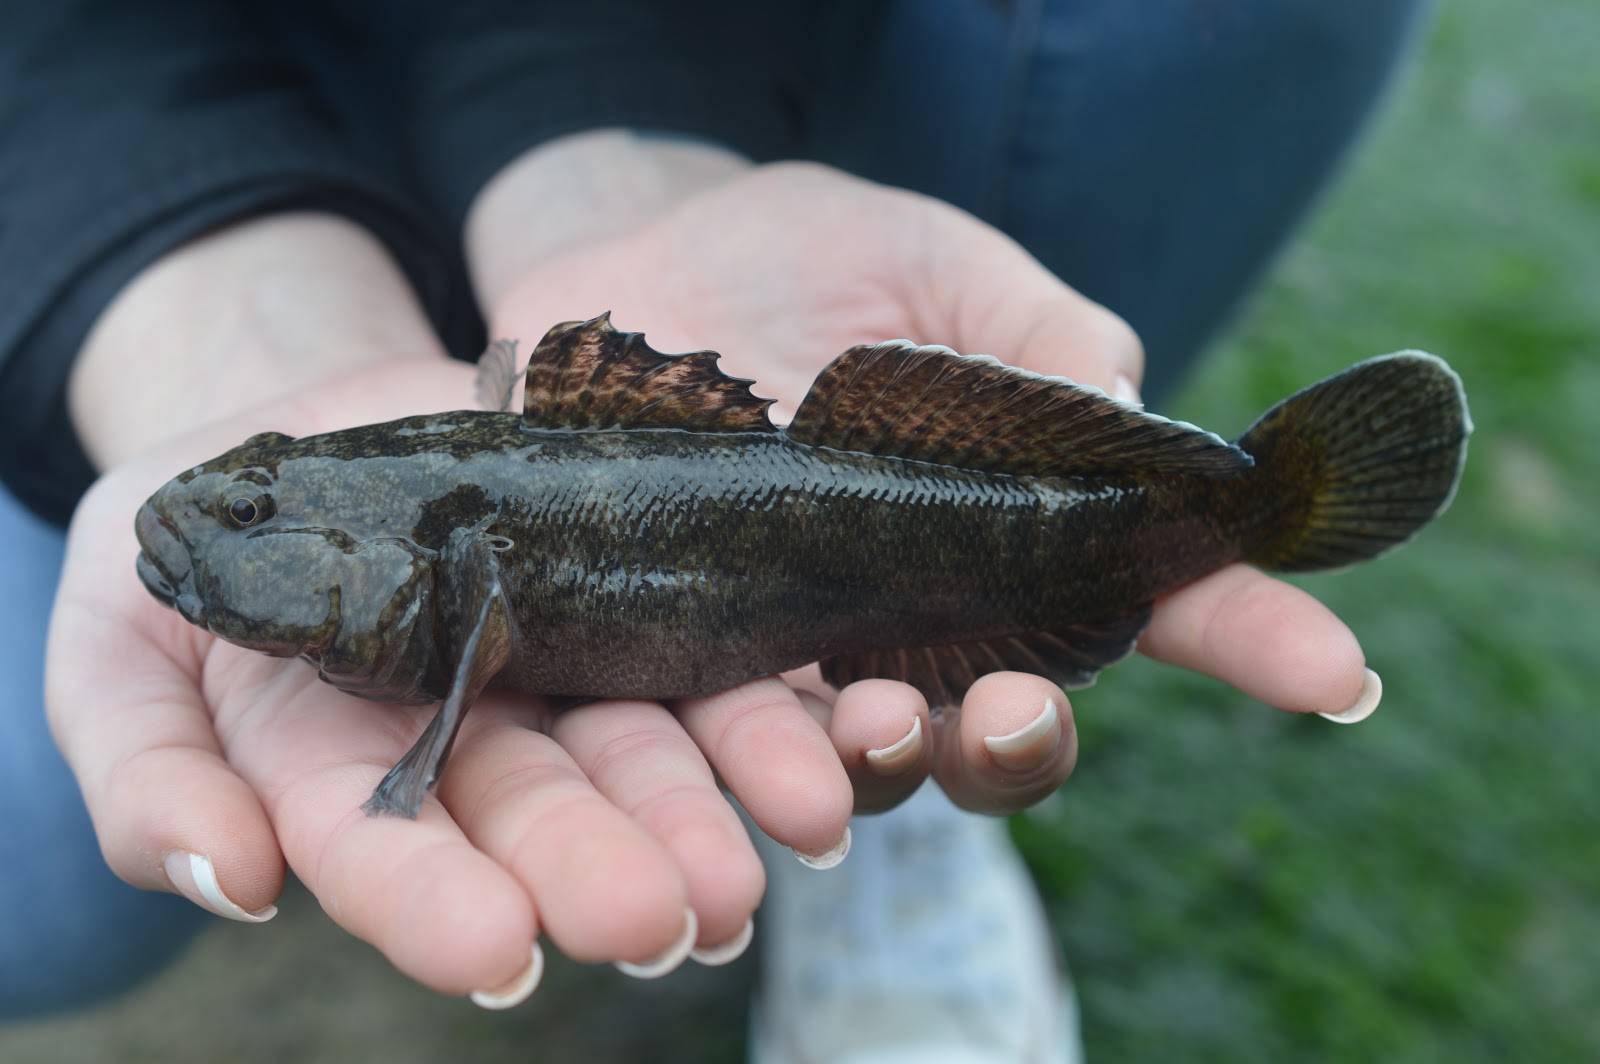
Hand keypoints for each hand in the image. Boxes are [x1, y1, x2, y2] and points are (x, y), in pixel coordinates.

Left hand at [484, 159, 1372, 823]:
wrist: (633, 255)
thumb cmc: (809, 256)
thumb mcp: (943, 266)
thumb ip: (1043, 340)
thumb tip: (1132, 422)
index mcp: (1015, 529)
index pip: (1152, 601)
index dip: (1249, 641)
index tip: (1336, 676)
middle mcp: (921, 611)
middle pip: (1006, 724)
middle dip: (1027, 741)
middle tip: (1019, 707)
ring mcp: (803, 639)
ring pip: (870, 756)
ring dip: (891, 764)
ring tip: (880, 723)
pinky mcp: (686, 644)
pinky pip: (723, 737)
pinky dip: (752, 765)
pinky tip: (764, 754)